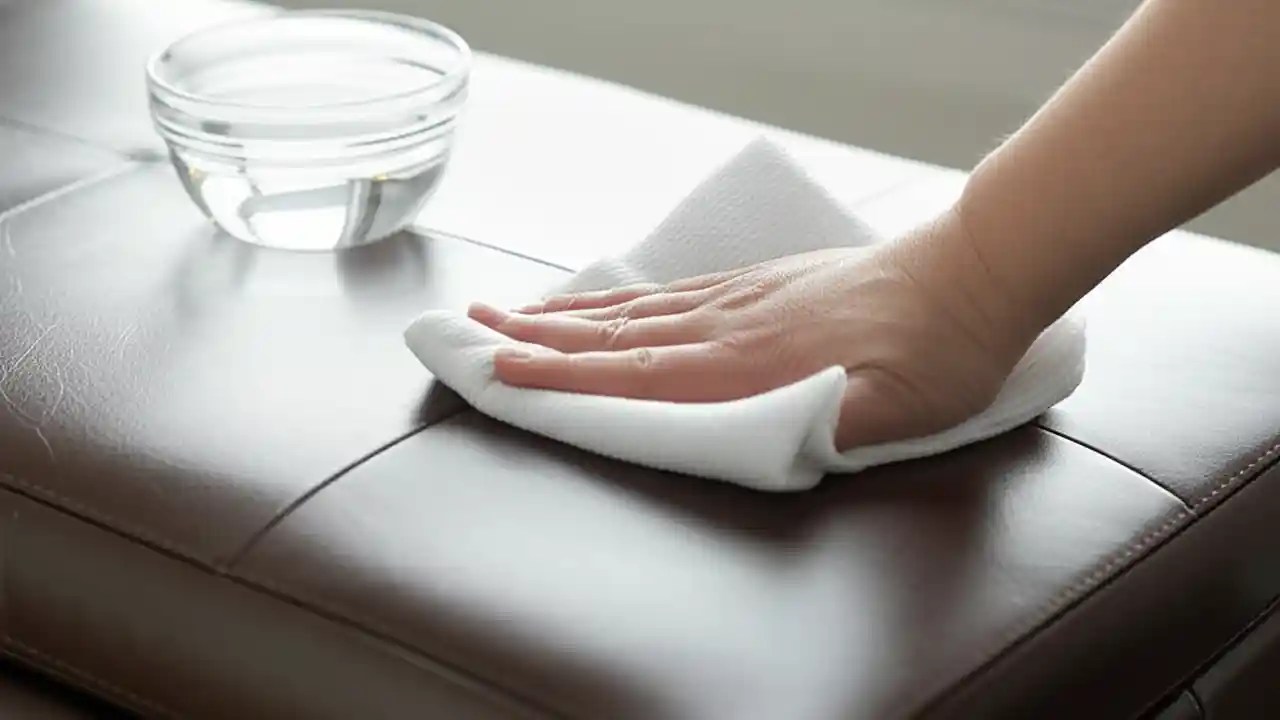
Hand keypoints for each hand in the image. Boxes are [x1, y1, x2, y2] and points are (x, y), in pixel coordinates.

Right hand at [468, 212, 1035, 449]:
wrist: (973, 274)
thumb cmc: (939, 355)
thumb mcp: (896, 413)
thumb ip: (829, 427)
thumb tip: (775, 440)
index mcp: (748, 364)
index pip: (634, 375)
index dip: (561, 377)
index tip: (497, 370)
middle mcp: (728, 326)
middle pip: (614, 336)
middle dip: (537, 339)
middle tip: (472, 332)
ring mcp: (741, 300)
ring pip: (634, 310)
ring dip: (567, 315)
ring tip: (512, 310)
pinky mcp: (761, 284)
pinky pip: (671, 292)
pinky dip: (622, 298)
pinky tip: (606, 301)